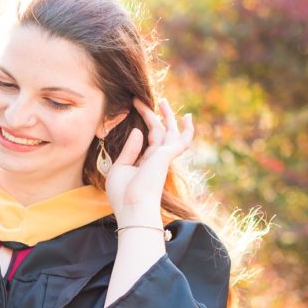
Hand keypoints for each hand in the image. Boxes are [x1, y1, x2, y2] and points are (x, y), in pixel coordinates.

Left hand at [105, 97, 193, 220]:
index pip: (147, 141)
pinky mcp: (167, 156)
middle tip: (146, 100)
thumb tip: (138, 130)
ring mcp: (162, 158)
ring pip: (168, 132)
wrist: (133, 208)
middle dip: (154, 116)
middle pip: (158, 133)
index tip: (133, 107)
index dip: (143, 125)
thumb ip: (129, 150)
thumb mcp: (120, 168)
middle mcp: (155, 160)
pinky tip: (188, 118)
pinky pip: (182, 141)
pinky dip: (187, 130)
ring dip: (167, 116)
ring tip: (162, 101)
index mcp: (144, 164)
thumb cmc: (123, 194)